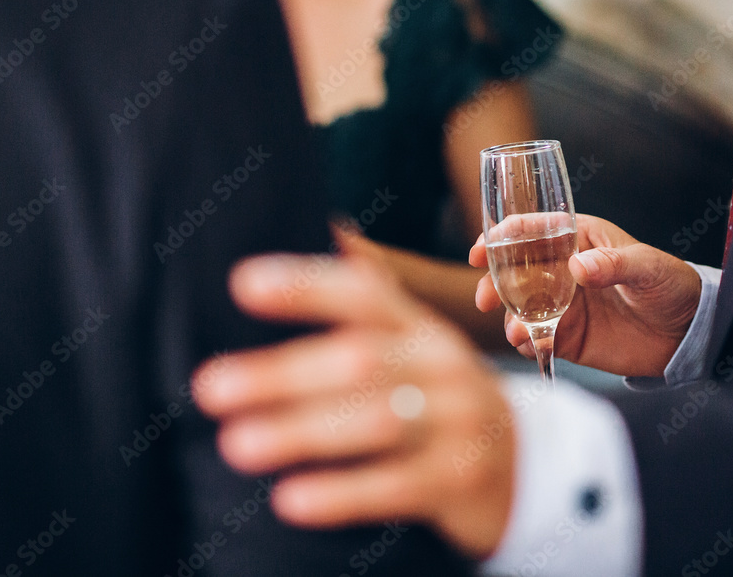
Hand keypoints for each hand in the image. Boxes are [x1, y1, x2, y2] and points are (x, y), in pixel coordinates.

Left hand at [193, 255, 514, 558]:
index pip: (364, 294)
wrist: (521, 463)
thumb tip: (317, 233)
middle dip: (283, 373)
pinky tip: (291, 499)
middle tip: (211, 387)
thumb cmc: (436, 399)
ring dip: (302, 431)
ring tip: (237, 443)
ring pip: (377, 421)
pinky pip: (396, 486)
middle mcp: (442, 364)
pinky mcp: (460, 480)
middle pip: (362, 359)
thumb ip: (364, 310)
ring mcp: (458, 422)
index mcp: (420, 326)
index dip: (306, 286)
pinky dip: (341, 493)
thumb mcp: (411, 347)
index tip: (242, 284)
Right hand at [470, 214, 700, 376]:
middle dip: (493, 283)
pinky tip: (530, 345)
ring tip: (516, 331)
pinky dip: (526, 342)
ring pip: (519, 307)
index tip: (481, 252)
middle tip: (485, 299)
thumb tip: (578, 267)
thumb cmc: (671, 285)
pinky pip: (535, 338)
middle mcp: (562, 270)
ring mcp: (561, 304)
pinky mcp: (566, 336)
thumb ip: (614, 264)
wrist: (688, 333)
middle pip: (513, 270)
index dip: (502, 238)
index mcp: (578, 239)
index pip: (532, 231)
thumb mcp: (648, 266)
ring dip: (509, 318)